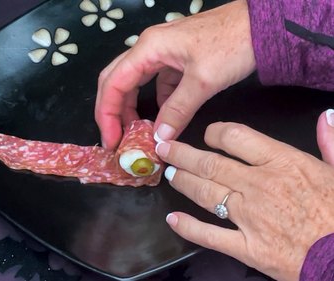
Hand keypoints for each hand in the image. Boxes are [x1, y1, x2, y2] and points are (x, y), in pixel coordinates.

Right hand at [95, 0, 255, 149]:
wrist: (260, 26)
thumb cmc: (232, 44)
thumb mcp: (202, 81)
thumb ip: (177, 111)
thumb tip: (158, 138)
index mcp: (148, 48)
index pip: (114, 83)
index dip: (107, 114)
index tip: (111, 140)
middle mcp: (149, 48)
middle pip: (117, 80)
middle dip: (113, 111)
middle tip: (116, 138)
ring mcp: (162, 53)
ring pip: (135, 82)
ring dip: (132, 107)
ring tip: (136, 131)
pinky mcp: (176, 60)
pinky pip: (156, 83)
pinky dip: (155, 102)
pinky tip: (163, 117)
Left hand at [155, 121, 333, 280]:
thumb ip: (331, 142)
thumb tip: (325, 116)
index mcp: (283, 164)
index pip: (237, 137)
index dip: (215, 132)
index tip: (206, 134)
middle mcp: (260, 186)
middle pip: (211, 164)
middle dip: (183, 154)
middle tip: (165, 149)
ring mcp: (251, 218)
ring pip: (206, 193)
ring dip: (184, 182)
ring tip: (170, 174)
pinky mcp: (248, 248)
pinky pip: (210, 235)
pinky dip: (188, 226)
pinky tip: (173, 219)